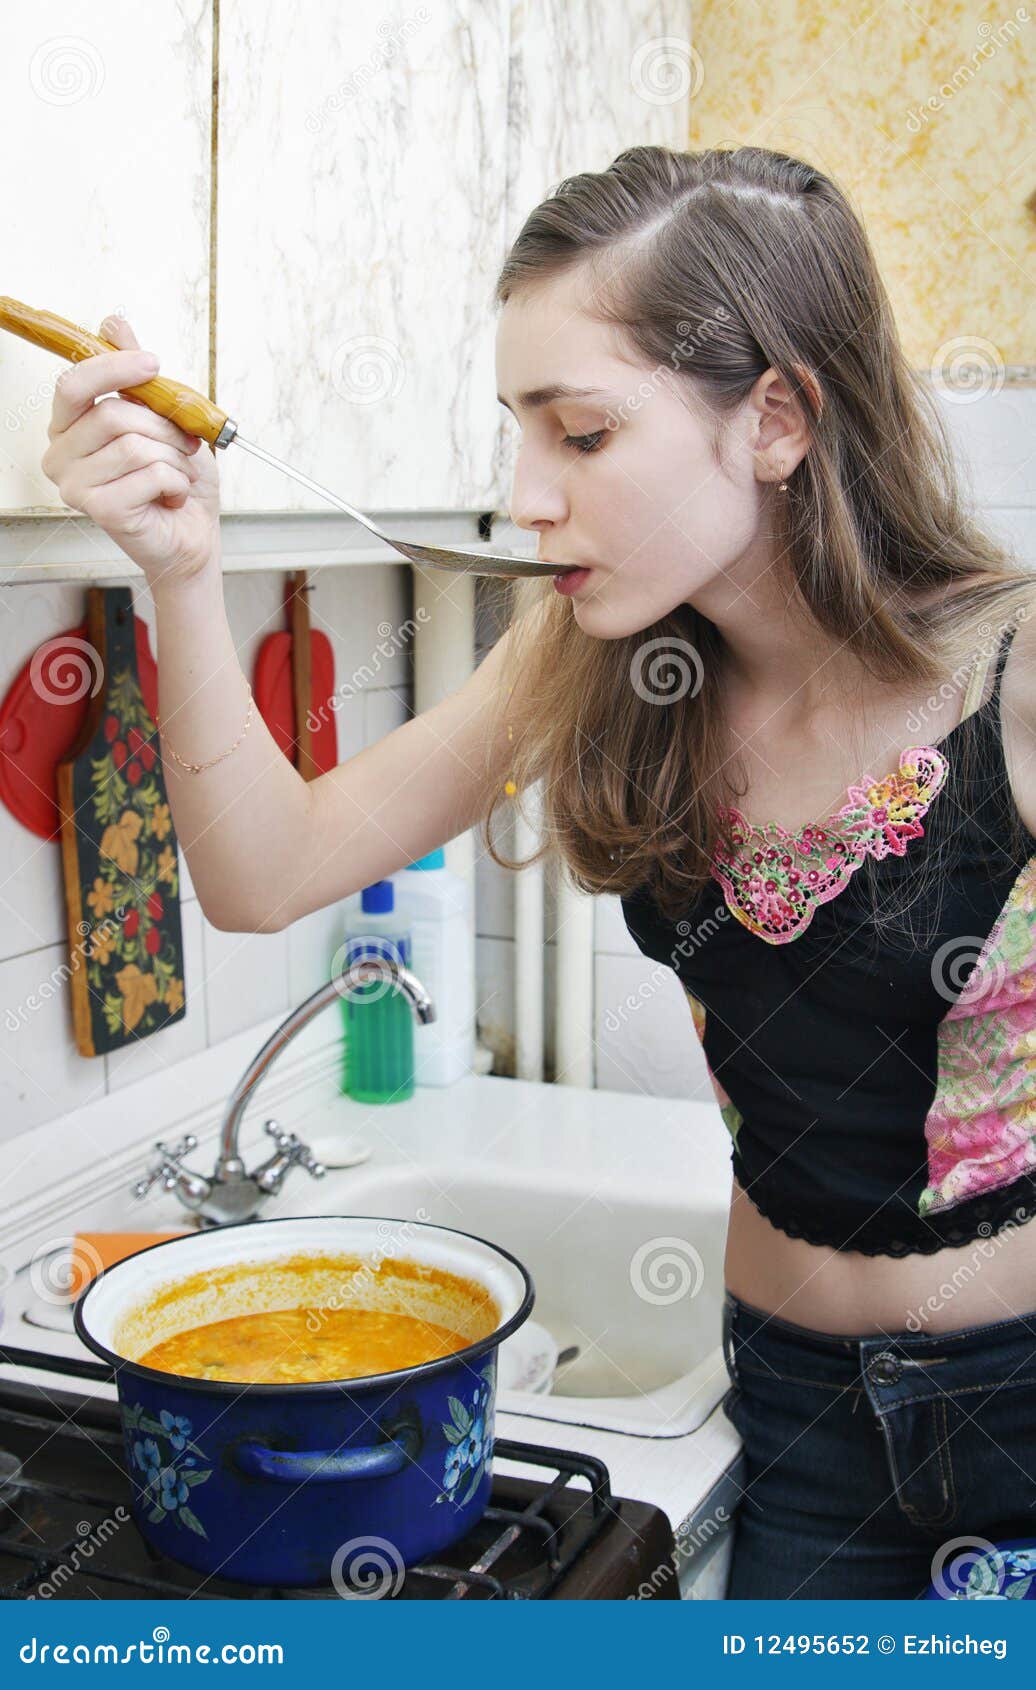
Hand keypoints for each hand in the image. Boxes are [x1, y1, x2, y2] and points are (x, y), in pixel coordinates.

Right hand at [41, 311, 221, 592]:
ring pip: (135, 444)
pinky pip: (149, 474)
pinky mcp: (100, 510)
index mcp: (69, 428)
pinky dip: (176, 481)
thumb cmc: (176, 480)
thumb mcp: (162, 418)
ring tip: (179, 474)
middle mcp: (61, 456)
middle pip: (113, 414)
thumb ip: (134, 376)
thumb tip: (113, 322)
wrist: (193, 536)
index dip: (114, 367)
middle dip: (164, 425)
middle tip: (185, 444)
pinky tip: (173, 496)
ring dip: (174, 456)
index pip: (74, 384)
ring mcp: (75, 487)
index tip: (153, 363)